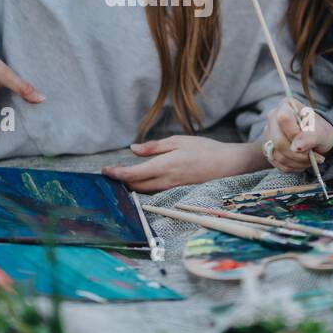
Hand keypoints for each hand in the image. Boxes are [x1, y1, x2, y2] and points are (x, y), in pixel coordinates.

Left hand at [102, 137, 265, 193]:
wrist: (228, 165)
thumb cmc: (204, 149)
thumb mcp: (178, 141)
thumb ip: (154, 147)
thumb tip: (133, 150)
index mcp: (165, 165)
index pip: (133, 174)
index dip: (116, 174)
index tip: (104, 171)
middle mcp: (166, 180)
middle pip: (135, 186)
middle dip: (120, 182)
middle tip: (109, 174)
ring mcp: (172, 188)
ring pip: (144, 191)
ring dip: (131, 185)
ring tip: (121, 176)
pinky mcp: (177, 191)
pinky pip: (155, 191)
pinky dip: (143, 186)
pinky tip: (140, 180)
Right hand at [262, 99, 332, 173]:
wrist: (317, 141)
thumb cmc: (320, 132)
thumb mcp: (321, 132)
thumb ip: (310, 137)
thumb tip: (296, 147)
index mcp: (285, 106)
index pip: (283, 118)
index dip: (295, 134)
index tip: (309, 141)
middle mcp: (272, 118)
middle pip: (278, 141)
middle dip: (299, 154)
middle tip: (316, 156)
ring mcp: (268, 135)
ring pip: (278, 155)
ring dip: (298, 162)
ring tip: (311, 159)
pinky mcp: (268, 150)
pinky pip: (277, 164)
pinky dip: (293, 167)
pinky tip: (302, 162)